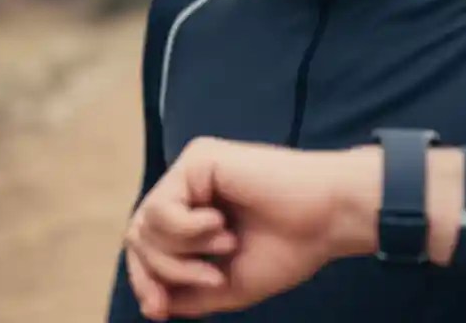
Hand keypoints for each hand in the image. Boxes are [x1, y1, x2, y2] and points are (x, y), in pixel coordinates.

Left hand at [123, 137, 383, 319]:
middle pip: (138, 236)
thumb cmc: (290, 247)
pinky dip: (189, 230)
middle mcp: (187, 188)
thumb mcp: (230, 285)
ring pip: (146, 224)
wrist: (327, 218)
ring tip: (226, 248)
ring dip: (183, 252)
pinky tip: (222, 226)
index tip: (159, 311)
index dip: (144, 280)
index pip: (146, 247)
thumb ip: (188, 294)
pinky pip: (163, 207)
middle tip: (210, 278)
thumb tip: (151, 305)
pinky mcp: (198, 159)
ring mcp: (190, 171)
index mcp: (193, 215)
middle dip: (162, 270)